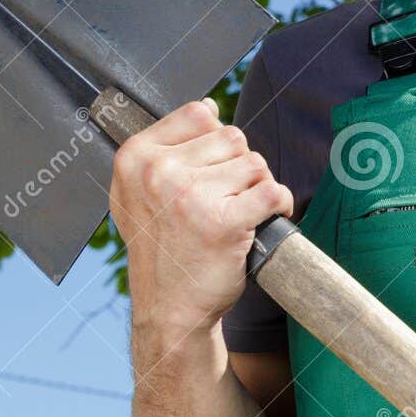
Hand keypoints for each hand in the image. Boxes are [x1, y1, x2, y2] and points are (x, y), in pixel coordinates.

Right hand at [110, 97, 294, 333]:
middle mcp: (159, 172)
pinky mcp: (224, 221)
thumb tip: (208, 106)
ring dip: (256, 187)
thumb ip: (167, 147)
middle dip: (237, 166)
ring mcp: (190, 196)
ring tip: (236, 214)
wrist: (170, 309)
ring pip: (255, 163)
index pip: (199, 114)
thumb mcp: (138, 192)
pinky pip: (273, 191)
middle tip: (222, 200)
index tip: (208, 172)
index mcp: (135, 157)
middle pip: (231, 136)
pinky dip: (279, 204)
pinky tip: (262, 220)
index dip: (214, 142)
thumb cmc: (161, 249)